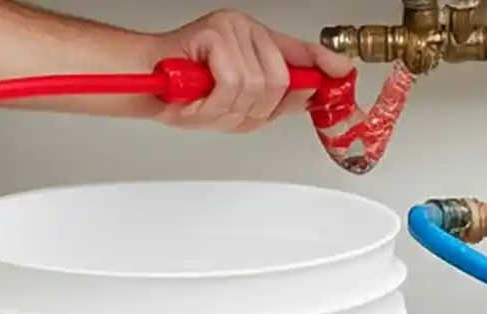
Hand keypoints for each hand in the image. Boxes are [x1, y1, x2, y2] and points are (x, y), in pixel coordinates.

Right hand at [152, 10, 353, 132]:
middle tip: (224, 112)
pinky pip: (232, 83)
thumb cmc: (184, 93)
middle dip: (254, 110)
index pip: (299, 51)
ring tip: (205, 106)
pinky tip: (198, 102)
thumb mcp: (235, 101)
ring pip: (257, 85)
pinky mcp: (215, 32)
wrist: (144, 82)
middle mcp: (247, 30)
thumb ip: (270, 99)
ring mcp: (232, 28)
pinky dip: (214, 104)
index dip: (322, 64)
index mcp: (256, 44)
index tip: (342, 73)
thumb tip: (307, 100)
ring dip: (228, 110)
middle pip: (280, 81)